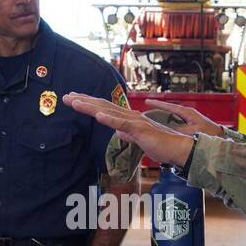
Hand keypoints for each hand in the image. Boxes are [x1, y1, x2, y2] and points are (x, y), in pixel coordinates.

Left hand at [64, 93, 195, 167]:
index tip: (73, 99)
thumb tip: (118, 131)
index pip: (105, 108)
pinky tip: (98, 116)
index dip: (88, 103)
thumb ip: (128, 134)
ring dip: (90, 107)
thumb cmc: (162, 145)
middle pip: (102, 106)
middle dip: (83, 101)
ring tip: (74, 102)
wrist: (179, 149)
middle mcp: (130, 116)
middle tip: (65, 96)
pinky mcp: (140, 130)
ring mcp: (135, 122)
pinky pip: (122, 124)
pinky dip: (110, 119)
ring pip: (108, 111)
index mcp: (129, 119)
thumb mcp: (139, 140)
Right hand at [142, 98, 225, 137]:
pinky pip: (176, 120)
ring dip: (162, 116)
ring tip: (152, 117)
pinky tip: (164, 127)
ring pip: (171, 115)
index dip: (157, 104)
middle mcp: (187, 113)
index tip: (147, 101)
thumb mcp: (192, 131)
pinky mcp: (190, 123)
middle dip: (158, 109)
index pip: (169, 106)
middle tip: (146, 108)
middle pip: (169, 109)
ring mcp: (189, 117)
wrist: (220, 137)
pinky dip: (168, 122)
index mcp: (187, 112)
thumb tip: (166, 130)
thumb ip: (179, 130)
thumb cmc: (209, 133)